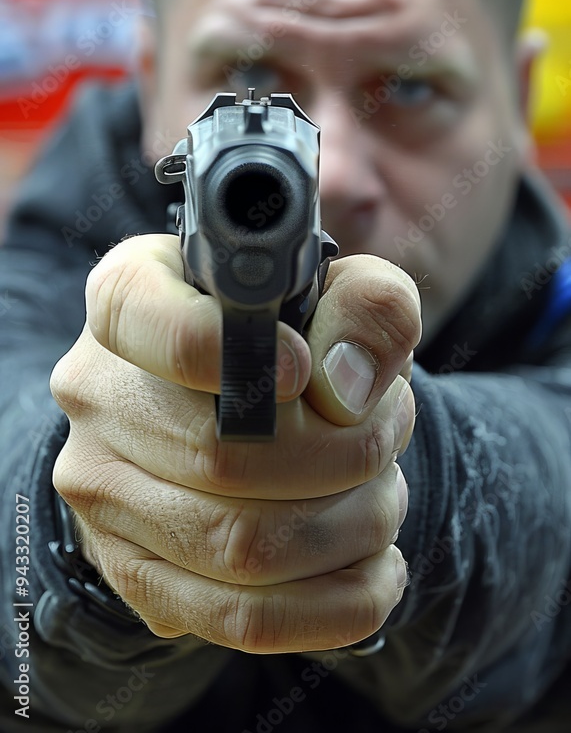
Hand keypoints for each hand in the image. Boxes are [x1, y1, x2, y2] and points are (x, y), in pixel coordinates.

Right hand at [50, 234, 419, 651]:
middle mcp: (96, 392)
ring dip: (349, 528)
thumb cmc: (295, 330)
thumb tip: (349, 389)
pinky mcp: (132, 571)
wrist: (235, 397)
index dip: (244, 358)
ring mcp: (101, 490)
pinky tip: (376, 567)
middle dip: (344, 457)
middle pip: (222, 456)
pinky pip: (238, 618)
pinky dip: (335, 604)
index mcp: (129, 294)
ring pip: (239, 546)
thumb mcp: (344, 289)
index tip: (309, 370)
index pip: (153, 327)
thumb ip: (367, 305)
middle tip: (388, 435)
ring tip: (385, 495)